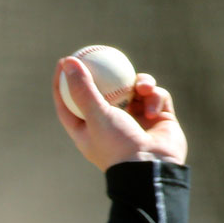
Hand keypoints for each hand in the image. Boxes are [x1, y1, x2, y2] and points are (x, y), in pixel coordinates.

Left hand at [54, 57, 186, 169]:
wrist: (152, 169)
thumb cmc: (117, 146)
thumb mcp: (95, 115)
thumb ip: (82, 88)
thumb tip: (67, 61)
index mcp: (88, 130)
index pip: (70, 102)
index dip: (65, 82)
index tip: (64, 60)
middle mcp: (111, 125)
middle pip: (105, 91)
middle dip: (105, 73)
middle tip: (99, 53)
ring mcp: (136, 120)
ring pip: (135, 89)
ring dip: (141, 83)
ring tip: (142, 87)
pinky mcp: (159, 118)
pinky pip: (156, 96)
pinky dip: (156, 99)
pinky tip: (154, 112)